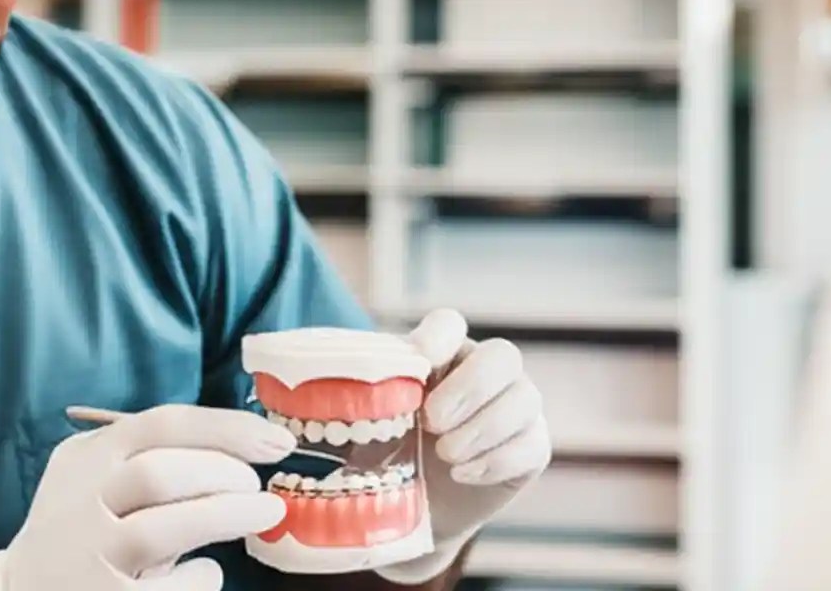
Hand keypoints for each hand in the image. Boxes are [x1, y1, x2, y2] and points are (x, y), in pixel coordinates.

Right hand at [0, 405, 295, 590]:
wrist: (15, 588)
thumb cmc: (79, 525)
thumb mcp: (94, 473)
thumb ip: (149, 455)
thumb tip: (245, 451)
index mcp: (88, 455)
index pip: (162, 424)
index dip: (227, 428)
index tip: (273, 440)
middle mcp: (81, 499)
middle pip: (163, 472)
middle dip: (226, 476)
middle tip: (260, 489)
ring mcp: (86, 552)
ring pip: (163, 529)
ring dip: (226, 517)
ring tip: (264, 514)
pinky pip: (165, 589)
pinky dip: (199, 577)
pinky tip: (207, 571)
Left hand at [377, 309, 551, 583]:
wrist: (417, 505)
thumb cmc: (388, 450)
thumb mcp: (366, 419)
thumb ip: (351, 393)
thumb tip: (299, 376)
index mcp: (443, 354)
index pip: (450, 324)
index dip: (439, 336)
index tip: (420, 359)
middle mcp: (485, 372)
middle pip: (502, 355)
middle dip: (469, 388)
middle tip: (432, 422)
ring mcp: (516, 407)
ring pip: (524, 398)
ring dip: (483, 429)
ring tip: (445, 455)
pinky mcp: (531, 446)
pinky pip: (532, 443)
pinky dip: (496, 460)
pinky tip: (463, 474)